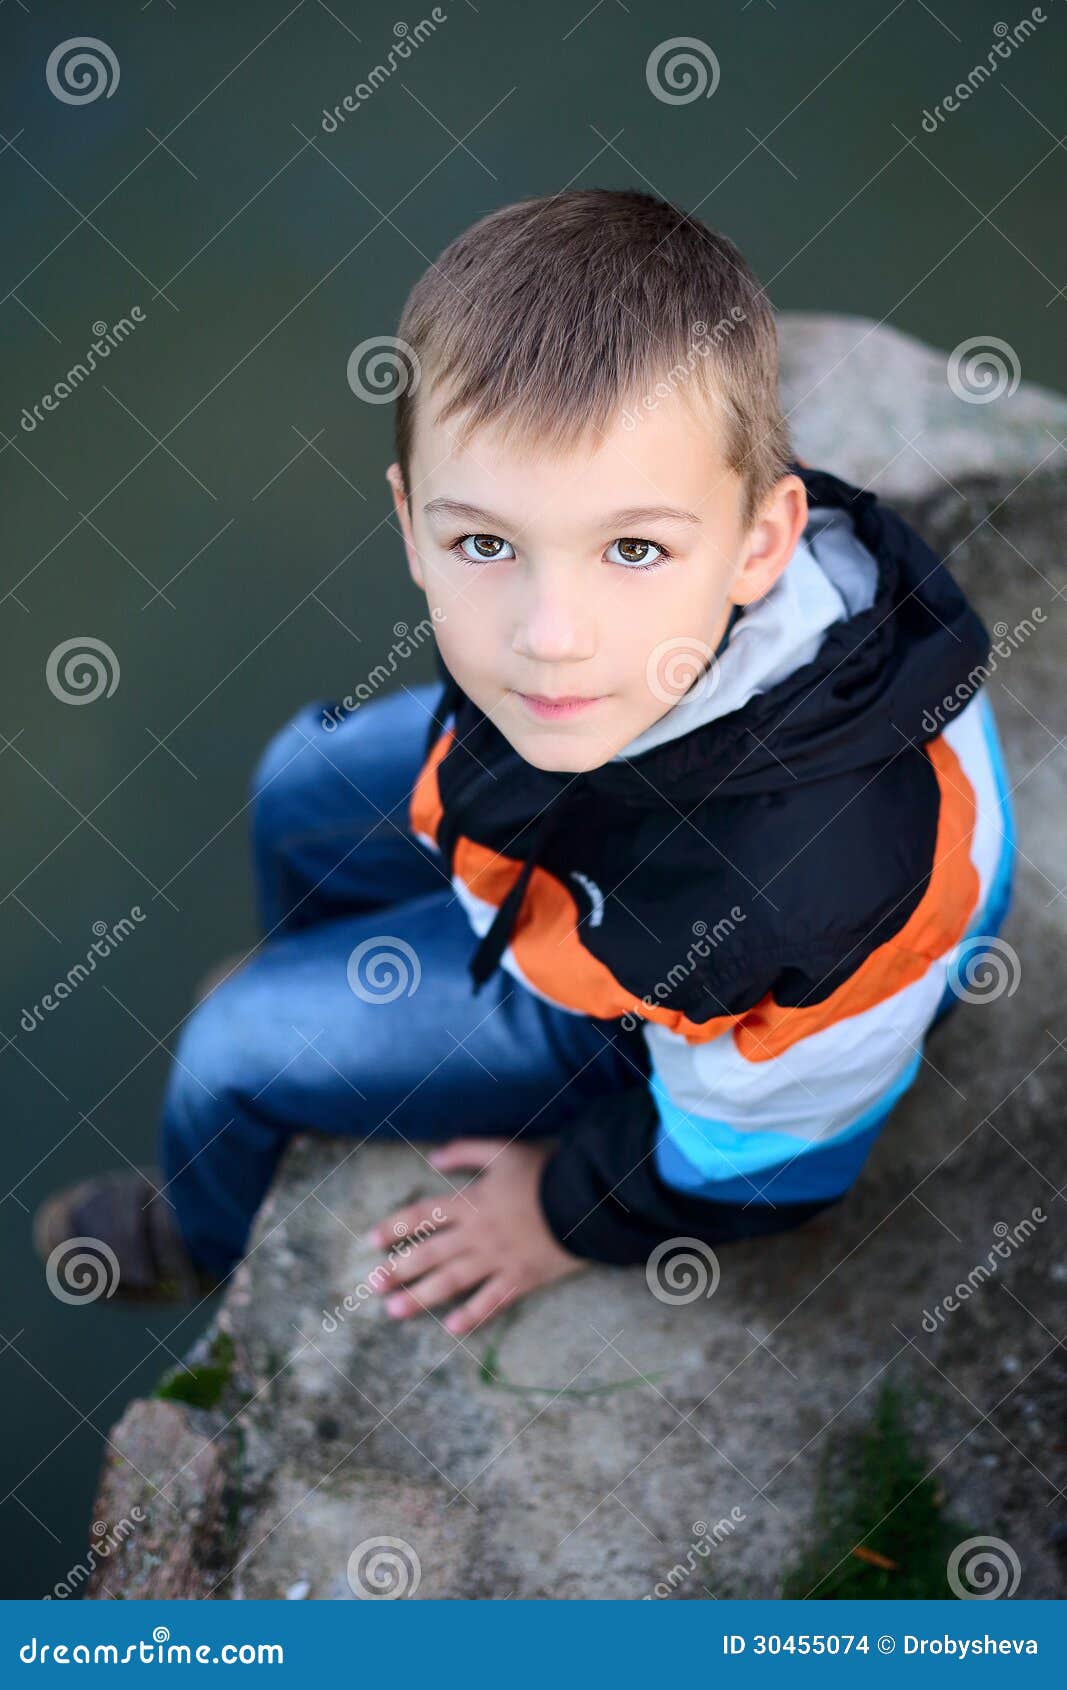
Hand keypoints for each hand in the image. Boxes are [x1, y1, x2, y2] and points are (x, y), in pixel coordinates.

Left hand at [366, 1138, 584, 1335]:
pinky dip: (472, 1315)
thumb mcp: (504, 1150)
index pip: (422, 1215)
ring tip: (394, 1311)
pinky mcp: (521, 1278)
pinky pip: (492, 1301)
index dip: (394, 1226)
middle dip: (398, 1269)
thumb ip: (467, 1151)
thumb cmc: (546, 1171)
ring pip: (452, 1281)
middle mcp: (478, 1234)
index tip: (369, 1240)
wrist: (586, 1199)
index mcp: (471, 1202)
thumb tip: (433, 1158)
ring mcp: (498, 1260)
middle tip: (372, 1285)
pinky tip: (452, 1328)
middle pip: (429, 1253)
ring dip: (421, 1297)